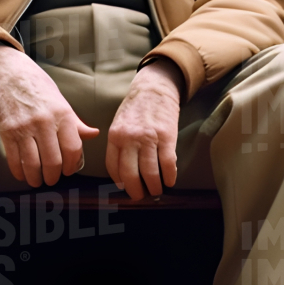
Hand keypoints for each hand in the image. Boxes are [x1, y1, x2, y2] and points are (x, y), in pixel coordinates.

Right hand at [0, 45, 98, 187]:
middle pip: (53, 160)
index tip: (68, 170)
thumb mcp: (61, 101)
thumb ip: (76, 122)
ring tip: (38, 180)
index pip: (73, 148)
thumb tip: (94, 134)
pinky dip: (19, 172)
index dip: (72, 165)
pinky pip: (14, 160)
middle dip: (54, 176)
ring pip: (33, 164)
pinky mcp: (6, 132)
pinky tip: (22, 174)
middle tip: (53, 179)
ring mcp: (24, 128)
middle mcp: (44, 122)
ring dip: (36, 178)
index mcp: (62, 114)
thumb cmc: (37, 86)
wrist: (8, 73)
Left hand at [105, 59, 184, 200]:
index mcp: (115, 136)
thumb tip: (121, 173)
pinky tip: (170, 181)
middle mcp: (130, 138)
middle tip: (140, 196)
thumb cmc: (136, 108)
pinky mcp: (167, 136)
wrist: (154, 88)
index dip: (119, 182)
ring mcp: (149, 138)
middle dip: (135, 191)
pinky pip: (168, 163)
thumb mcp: (118, 124)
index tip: (126, 188)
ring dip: (154, 186)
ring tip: (157, 191)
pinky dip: (169, 176)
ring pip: (150, 172)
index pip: (113, 167)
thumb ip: (118, 145)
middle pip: (130, 174)